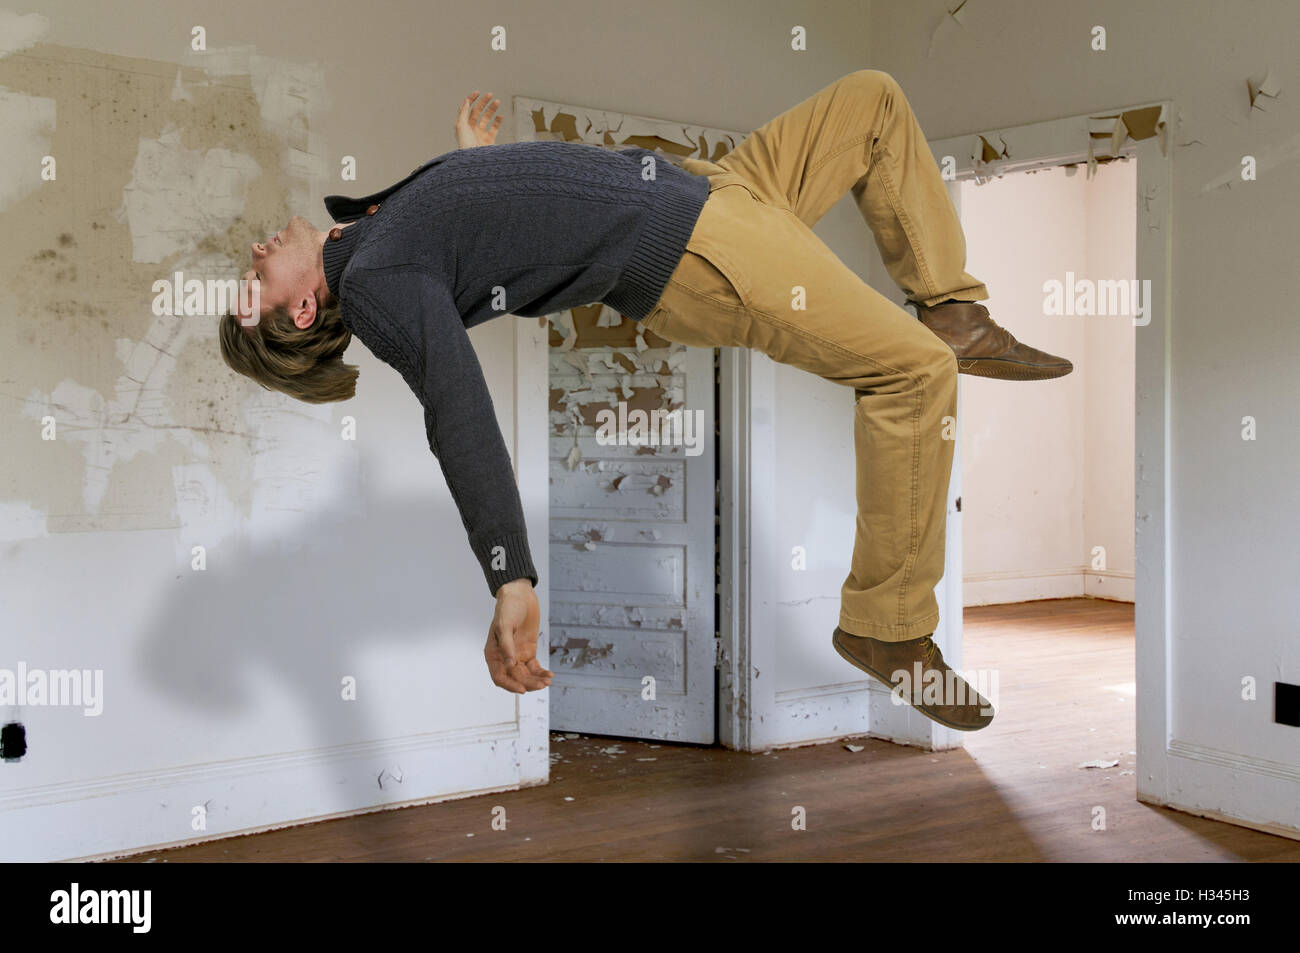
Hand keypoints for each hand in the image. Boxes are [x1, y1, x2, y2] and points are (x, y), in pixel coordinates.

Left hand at [455, 91, 502, 147]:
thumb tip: (466, 100)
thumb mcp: (461, 126)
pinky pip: (494, 128)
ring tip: (497, 102)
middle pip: (477, 111)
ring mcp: (480, 134)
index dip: (471, 99)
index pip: (466, 108)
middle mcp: (471, 128)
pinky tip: (501, 116)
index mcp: (463, 124)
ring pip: (487, 118)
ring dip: (492, 109)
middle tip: (490, 95)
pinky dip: (498, 121)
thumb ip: (463, 112)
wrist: (474, 161)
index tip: (478, 92)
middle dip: (484, 102)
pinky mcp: (489, 140)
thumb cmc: (465, 145)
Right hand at [484, 578, 552, 693]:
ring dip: (536, 680)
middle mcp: (504, 657)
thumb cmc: (508, 607)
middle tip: (542, 685)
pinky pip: (534, 667)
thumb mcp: (505, 625)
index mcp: (493, 653)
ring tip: (548, 681)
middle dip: (528, 683)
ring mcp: (517, 655)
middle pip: (515, 678)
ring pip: (526, 675)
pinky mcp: (528, 651)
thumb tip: (510, 665)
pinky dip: (541, 672)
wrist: (520, 595)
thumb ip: (507, 646)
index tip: (523, 689)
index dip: (510, 685)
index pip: (499, 676)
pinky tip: (550, 675)